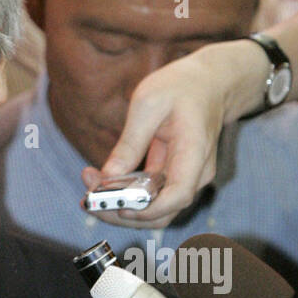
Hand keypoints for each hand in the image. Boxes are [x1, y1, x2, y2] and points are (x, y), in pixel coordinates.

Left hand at [80, 45, 233, 227]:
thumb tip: (107, 178)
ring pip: (155, 209)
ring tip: (88, 194)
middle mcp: (195, 173)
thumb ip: (129, 143)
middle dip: (124, 214)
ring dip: (122, 207)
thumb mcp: (148, 104)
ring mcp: (186, 177)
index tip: (119, 207)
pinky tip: (100, 184)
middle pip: (163, 212)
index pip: (179, 195)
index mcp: (194, 152)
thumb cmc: (181, 88)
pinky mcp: (173, 176)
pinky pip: (150, 195)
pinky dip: (126, 196)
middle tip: (88, 201)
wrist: (208, 83)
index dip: (148, 209)